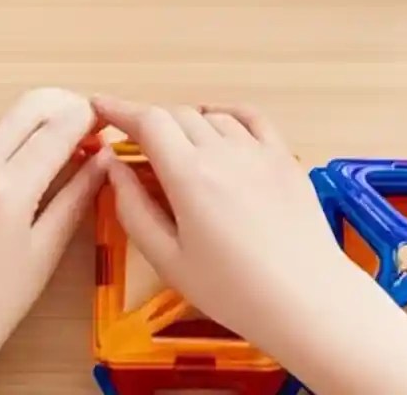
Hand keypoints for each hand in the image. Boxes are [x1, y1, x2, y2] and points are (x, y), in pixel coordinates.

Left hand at [0, 88, 110, 394]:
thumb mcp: (46, 252)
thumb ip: (77, 196)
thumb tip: (103, 158)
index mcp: (6, 189)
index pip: (58, 127)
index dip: (88, 117)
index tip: (106, 121)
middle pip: (27, 107)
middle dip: (63, 106)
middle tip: (87, 126)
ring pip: (0, 125)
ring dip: (33, 127)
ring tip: (60, 155)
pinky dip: (5, 150)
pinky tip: (21, 178)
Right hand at [92, 95, 346, 351]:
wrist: (306, 300)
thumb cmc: (232, 290)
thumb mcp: (168, 260)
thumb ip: (133, 209)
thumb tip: (113, 167)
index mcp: (189, 175)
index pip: (147, 122)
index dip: (119, 109)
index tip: (99, 105)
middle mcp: (223, 152)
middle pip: (177, 114)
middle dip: (149, 122)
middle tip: (135, 144)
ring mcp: (258, 151)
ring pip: (212, 116)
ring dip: (186, 123)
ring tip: (177, 147)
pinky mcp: (284, 159)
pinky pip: (252, 118)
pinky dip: (228, 114)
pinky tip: (219, 127)